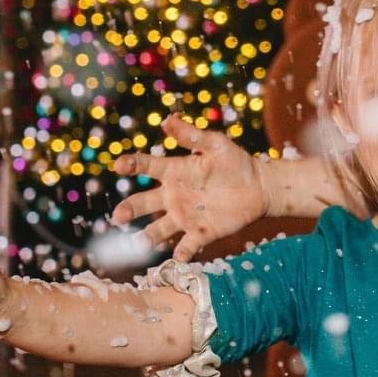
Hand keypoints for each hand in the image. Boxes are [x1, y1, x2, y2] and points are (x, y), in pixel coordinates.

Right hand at [110, 114, 269, 260]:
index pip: (147, 167)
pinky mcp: (201, 233)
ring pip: (159, 229)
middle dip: (129, 209)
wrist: (258, 187)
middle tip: (119, 216)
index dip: (132, 165)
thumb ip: (191, 135)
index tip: (119, 165)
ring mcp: (185, 217)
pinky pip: (187, 245)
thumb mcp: (215, 144)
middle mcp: (173, 196)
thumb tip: (167, 120)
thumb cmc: (234, 161)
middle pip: (144, 204)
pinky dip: (182, 252)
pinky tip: (179, 256)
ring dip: (148, 236)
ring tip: (139, 242)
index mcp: (174, 172)